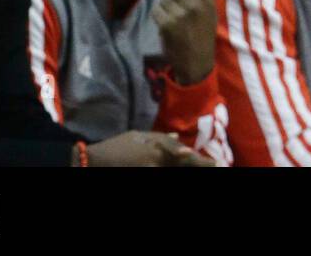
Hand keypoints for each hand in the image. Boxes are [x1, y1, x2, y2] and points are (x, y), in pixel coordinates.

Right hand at [87, 130, 214, 166]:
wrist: (93, 161)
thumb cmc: (115, 147)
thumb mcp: (136, 136)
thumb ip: (158, 138)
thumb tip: (176, 136)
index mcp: (158, 147)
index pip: (185, 156)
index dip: (201, 161)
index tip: (216, 164)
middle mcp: (158, 160)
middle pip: (183, 166)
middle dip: (199, 166)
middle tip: (216, 166)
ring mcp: (151, 169)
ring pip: (173, 171)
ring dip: (184, 170)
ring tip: (205, 167)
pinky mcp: (144, 174)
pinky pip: (161, 175)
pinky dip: (169, 172)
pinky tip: (175, 169)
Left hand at [153, 0, 216, 86]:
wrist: (197, 63)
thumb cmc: (203, 36)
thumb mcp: (211, 14)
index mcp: (207, 1)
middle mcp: (195, 5)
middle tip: (179, 13)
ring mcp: (181, 14)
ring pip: (164, 0)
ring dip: (165, 9)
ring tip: (174, 22)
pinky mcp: (168, 24)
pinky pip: (156, 11)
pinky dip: (158, 17)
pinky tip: (165, 26)